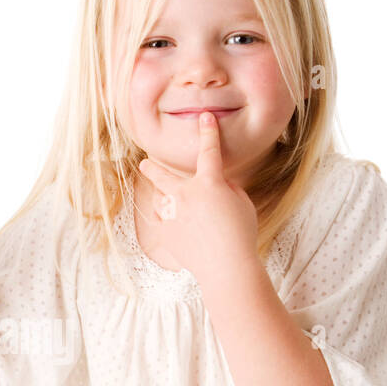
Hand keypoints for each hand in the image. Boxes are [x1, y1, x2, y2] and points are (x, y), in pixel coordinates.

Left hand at [136, 113, 258, 283]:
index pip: (210, 151)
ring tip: (171, 204)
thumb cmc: (240, 236)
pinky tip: (170, 223)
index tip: (205, 118)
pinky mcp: (165, 233)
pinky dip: (164, 219)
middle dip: (151, 167)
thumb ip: (226, 189)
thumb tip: (215, 185)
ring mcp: (172, 214)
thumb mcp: (242, 204)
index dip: (208, 132)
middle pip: (161, 175)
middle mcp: (186, 194)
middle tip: (145, 163)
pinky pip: (159, 219)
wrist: (226, 267)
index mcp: (210, 184)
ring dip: (164, 199)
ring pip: (160, 199)